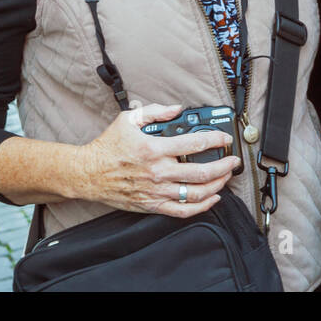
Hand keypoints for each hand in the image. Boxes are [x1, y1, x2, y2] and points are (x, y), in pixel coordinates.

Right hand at [77, 103, 240, 216]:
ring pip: (196, 193)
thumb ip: (155, 111)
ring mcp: (156, 191)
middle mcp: (158, 172)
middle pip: (202, 172)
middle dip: (224, 166)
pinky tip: (212, 198)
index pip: (194, 144)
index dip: (216, 139)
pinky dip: (202, 206)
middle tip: (233, 160)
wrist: (87, 174)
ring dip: (217, 185)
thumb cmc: (107, 147)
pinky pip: (183, 211)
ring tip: (226, 177)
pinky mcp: (152, 205)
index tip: (225, 138)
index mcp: (154, 149)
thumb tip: (176, 109)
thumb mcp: (128, 119)